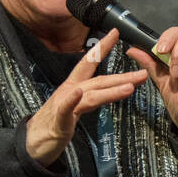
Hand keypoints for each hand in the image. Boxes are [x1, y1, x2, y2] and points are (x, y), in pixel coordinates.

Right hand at [24, 28, 148, 166]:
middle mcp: (69, 91)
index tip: (115, 32)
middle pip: (99, 81)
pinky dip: (72, 100)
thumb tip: (108, 88)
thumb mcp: (75, 106)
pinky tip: (79, 93)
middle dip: (122, 76)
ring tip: (130, 87)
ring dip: (110, 90)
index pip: (90, 63)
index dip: (102, 47)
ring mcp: (63, 105)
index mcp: (74, 86)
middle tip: (144, 73)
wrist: (33, 143)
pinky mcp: (58, 121)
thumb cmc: (55, 123)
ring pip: (90, 95)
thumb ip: (90, 96)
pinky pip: (65, 108)